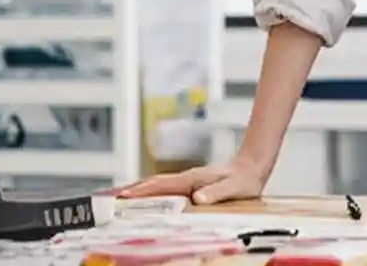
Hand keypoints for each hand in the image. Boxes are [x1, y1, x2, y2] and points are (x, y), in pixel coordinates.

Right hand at [117, 157, 266, 205]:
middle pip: (155, 183)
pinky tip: (150, 199)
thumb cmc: (244, 180)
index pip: (162, 185)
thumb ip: (216, 193)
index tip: (124, 195)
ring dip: (142, 190)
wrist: (253, 166)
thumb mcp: (233, 188)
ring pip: (160, 185)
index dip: (143, 191)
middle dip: (135, 190)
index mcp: (193, 179)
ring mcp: (188, 180)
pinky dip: (154, 192)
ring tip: (123, 198)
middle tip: (113, 198)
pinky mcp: (192, 185)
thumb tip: (198, 198)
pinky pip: (168, 189)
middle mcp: (187, 178)